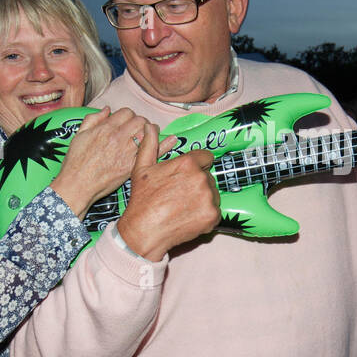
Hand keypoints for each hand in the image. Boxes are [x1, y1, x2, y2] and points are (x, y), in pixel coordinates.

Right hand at [49, 107, 171, 215]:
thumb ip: (93, 119)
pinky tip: (171, 140)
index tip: (126, 122)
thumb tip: (107, 109)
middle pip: (140, 120)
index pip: (127, 112)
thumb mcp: (79, 135)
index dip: (127, 115)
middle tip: (138, 129)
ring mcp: (127, 152)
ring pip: (148, 133)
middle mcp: (119, 138)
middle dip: (140, 122)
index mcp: (106, 128)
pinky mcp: (133, 166)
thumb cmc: (76, 162)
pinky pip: (153, 152)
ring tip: (148, 135)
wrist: (78, 185)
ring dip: (150, 132)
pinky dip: (164, 145)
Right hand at [116, 123, 220, 259]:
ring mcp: (209, 198)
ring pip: (213, 194)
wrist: (145, 230)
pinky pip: (214, 212)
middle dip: (198, 184)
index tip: (188, 175)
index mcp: (188, 163)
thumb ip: (150, 144)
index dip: (197, 165)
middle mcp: (201, 178)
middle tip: (180, 195)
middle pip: (208, 177)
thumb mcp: (142, 168)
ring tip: (183, 207)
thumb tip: (150, 126)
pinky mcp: (212, 215)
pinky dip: (205, 215)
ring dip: (203, 199)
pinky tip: (189, 217)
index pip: (206, 157)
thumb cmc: (143, 199)